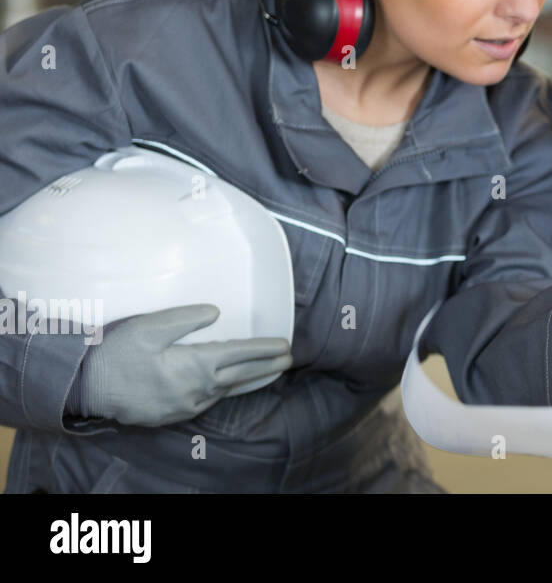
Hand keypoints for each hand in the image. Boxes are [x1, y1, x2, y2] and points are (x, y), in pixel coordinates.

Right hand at [75, 304, 292, 427]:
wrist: (85, 390)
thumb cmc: (115, 355)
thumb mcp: (149, 327)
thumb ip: (185, 318)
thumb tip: (216, 313)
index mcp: (194, 366)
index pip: (240, 354)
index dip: (265, 349)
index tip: (285, 344)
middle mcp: (196, 389)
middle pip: (240, 375)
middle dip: (267, 366)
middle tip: (289, 358)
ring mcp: (185, 405)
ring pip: (227, 390)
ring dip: (250, 379)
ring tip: (269, 372)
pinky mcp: (173, 414)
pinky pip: (209, 401)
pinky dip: (227, 391)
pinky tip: (229, 386)